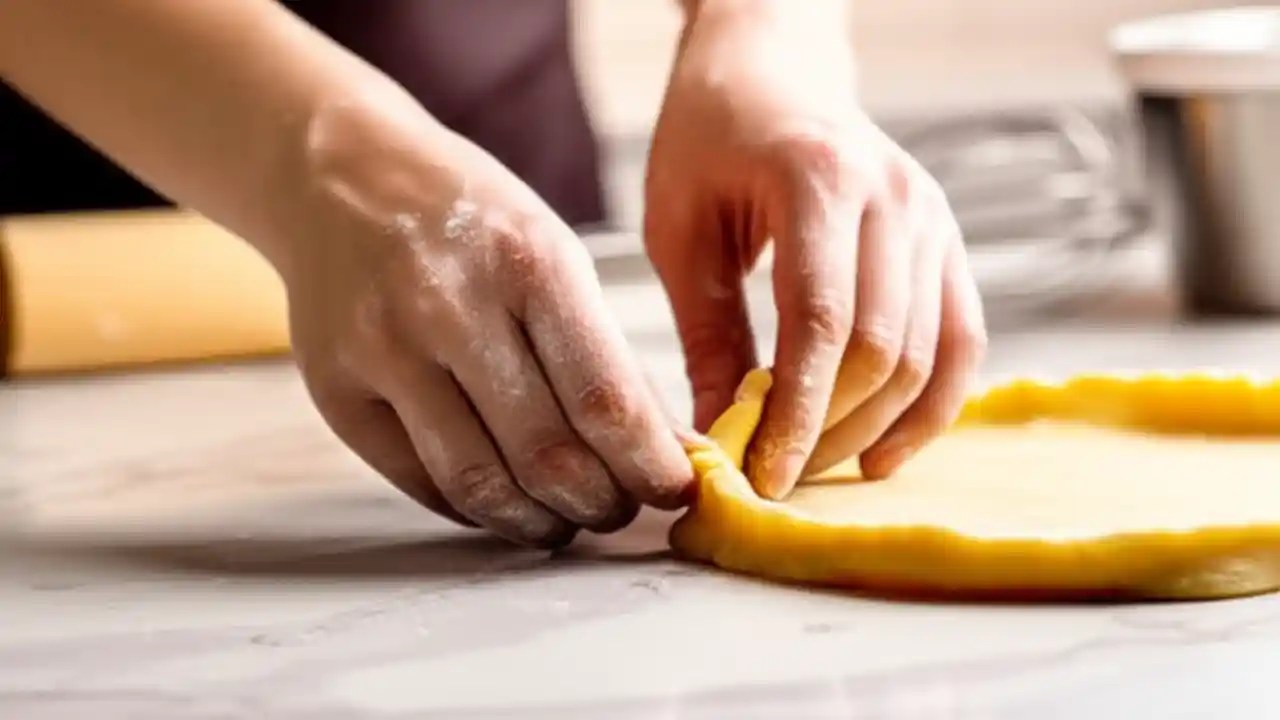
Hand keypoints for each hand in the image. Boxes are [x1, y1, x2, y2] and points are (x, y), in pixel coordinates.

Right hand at [283, 101, 691, 546]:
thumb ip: (605, 354)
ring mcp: (382, 350)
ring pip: (477, 483)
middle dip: (599, 504)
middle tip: (617, 510)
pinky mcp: (334, 390)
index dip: (649, 466)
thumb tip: (662, 448)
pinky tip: (502, 500)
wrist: (336, 174)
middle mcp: (449, 306)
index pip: (603, 398)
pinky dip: (474, 508)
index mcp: (527, 261)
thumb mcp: (552, 254)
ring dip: (536, 523)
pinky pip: (418, 481)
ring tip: (563, 519)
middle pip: (544, 454)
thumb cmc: (462, 216)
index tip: (672, 491)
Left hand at [645, 1, 986, 498]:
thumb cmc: (711, 138)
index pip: (822, 322)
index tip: (764, 475)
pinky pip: (960, 342)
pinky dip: (931, 406)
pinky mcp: (947, 244)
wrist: (772, 73)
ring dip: (873, 428)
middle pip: (882, 349)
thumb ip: (707, 334)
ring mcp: (934, 220)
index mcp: (820, 179)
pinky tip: (884, 448)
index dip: (797, 412)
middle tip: (778, 474)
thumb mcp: (681, 230)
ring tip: (818, 466)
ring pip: (926, 356)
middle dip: (830, 429)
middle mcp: (895, 197)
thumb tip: (720, 438)